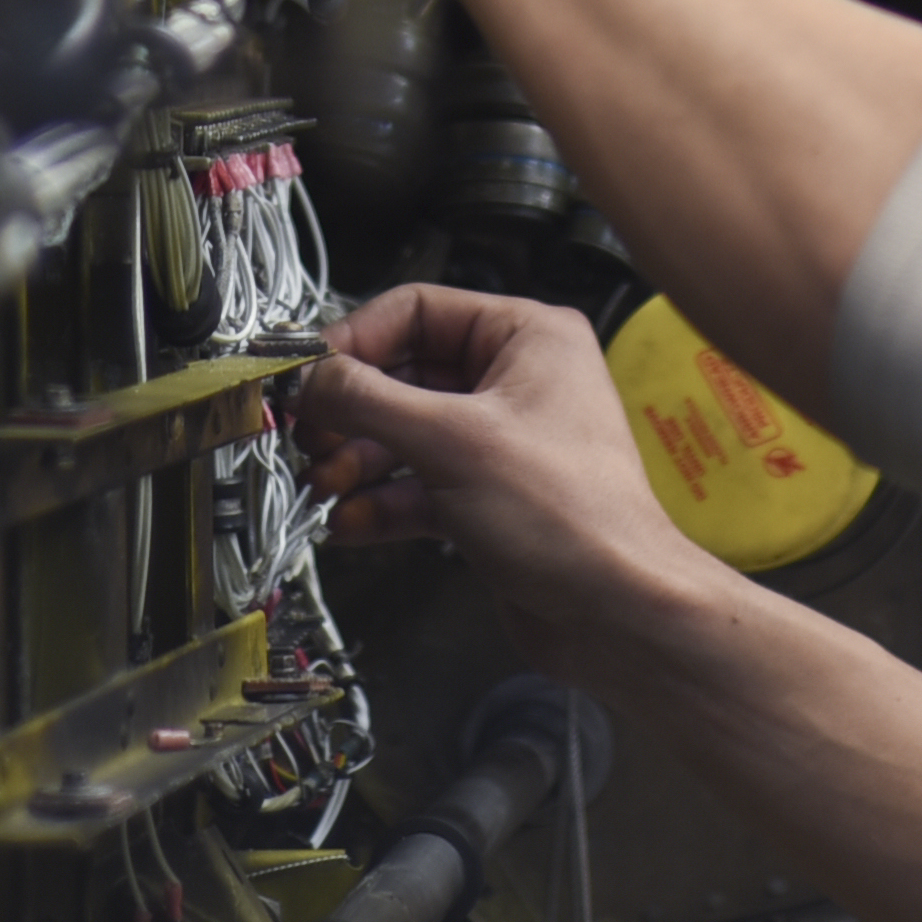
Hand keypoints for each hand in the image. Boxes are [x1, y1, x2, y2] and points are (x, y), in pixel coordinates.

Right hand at [295, 284, 708, 676]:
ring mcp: (501, 442)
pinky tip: (350, 520)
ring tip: (322, 483)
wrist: (613, 611)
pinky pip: (418, 485)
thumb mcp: (451, 441)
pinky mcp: (488, 498)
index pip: (419, 310)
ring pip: (406, 434)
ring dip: (357, 461)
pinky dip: (381, 501)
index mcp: (528, 337)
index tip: (309, 374)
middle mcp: (517, 381)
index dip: (356, 340)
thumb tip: (313, 377)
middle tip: (308, 434)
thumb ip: (368, 401)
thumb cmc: (571, 515)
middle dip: (351, 411)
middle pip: (405, 375)